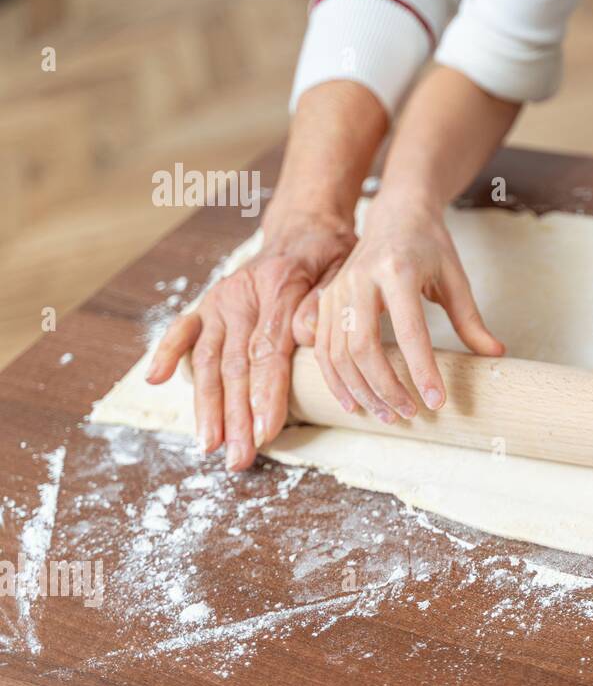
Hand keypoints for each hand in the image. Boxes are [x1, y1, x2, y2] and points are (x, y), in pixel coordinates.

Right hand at [147, 210, 355, 469]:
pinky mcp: (208, 304)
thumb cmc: (331, 257)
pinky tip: (156, 381)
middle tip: (239, 458)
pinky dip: (168, 353)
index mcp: (281, 287)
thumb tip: (305, 335)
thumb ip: (324, 303)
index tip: (265, 433)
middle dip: (236, 417)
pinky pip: (183, 330)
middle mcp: (243, 295)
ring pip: (210, 360)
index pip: (269, 352)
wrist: (305, 227)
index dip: (266, 395)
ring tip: (209, 446)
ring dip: (207, 406)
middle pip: (237, 365)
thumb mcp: (343, 272)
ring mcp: (221, 300)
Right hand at [313, 194, 502, 420]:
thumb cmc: (430, 247)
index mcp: (397, 271)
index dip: (422, 370)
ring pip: (339, 353)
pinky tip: (355, 402)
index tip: (437, 401)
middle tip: (410, 414)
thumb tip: (495, 355)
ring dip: (361, 391)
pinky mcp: (325, 301)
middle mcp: (361, 280)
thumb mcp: (456, 278)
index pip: (410, 331)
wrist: (396, 215)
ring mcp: (338, 290)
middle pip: (363, 347)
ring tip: (388, 414)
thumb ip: (471, 320)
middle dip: (386, 388)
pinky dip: (336, 380)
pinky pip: (322, 348)